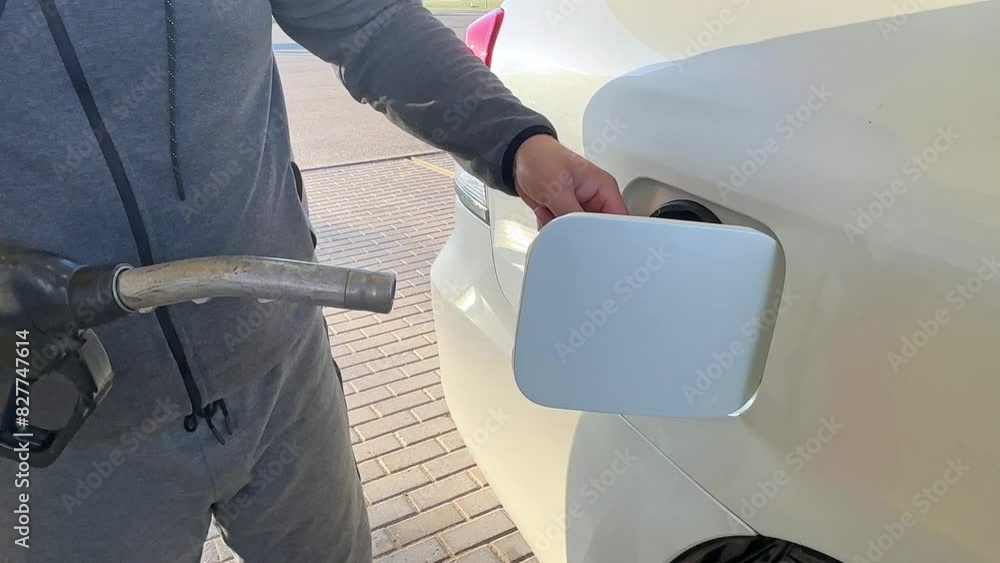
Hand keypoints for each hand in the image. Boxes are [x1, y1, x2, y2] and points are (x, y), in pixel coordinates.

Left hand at [512, 134, 627, 226]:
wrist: (520, 158)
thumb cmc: (542, 159)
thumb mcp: (557, 188)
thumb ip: (570, 215)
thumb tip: (577, 235)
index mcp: (604, 188)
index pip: (618, 218)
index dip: (608, 234)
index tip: (590, 239)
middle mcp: (595, 200)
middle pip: (597, 230)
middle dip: (577, 232)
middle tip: (561, 220)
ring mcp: (580, 208)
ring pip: (578, 234)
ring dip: (560, 228)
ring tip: (549, 210)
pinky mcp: (565, 214)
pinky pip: (563, 231)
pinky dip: (551, 227)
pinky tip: (544, 211)